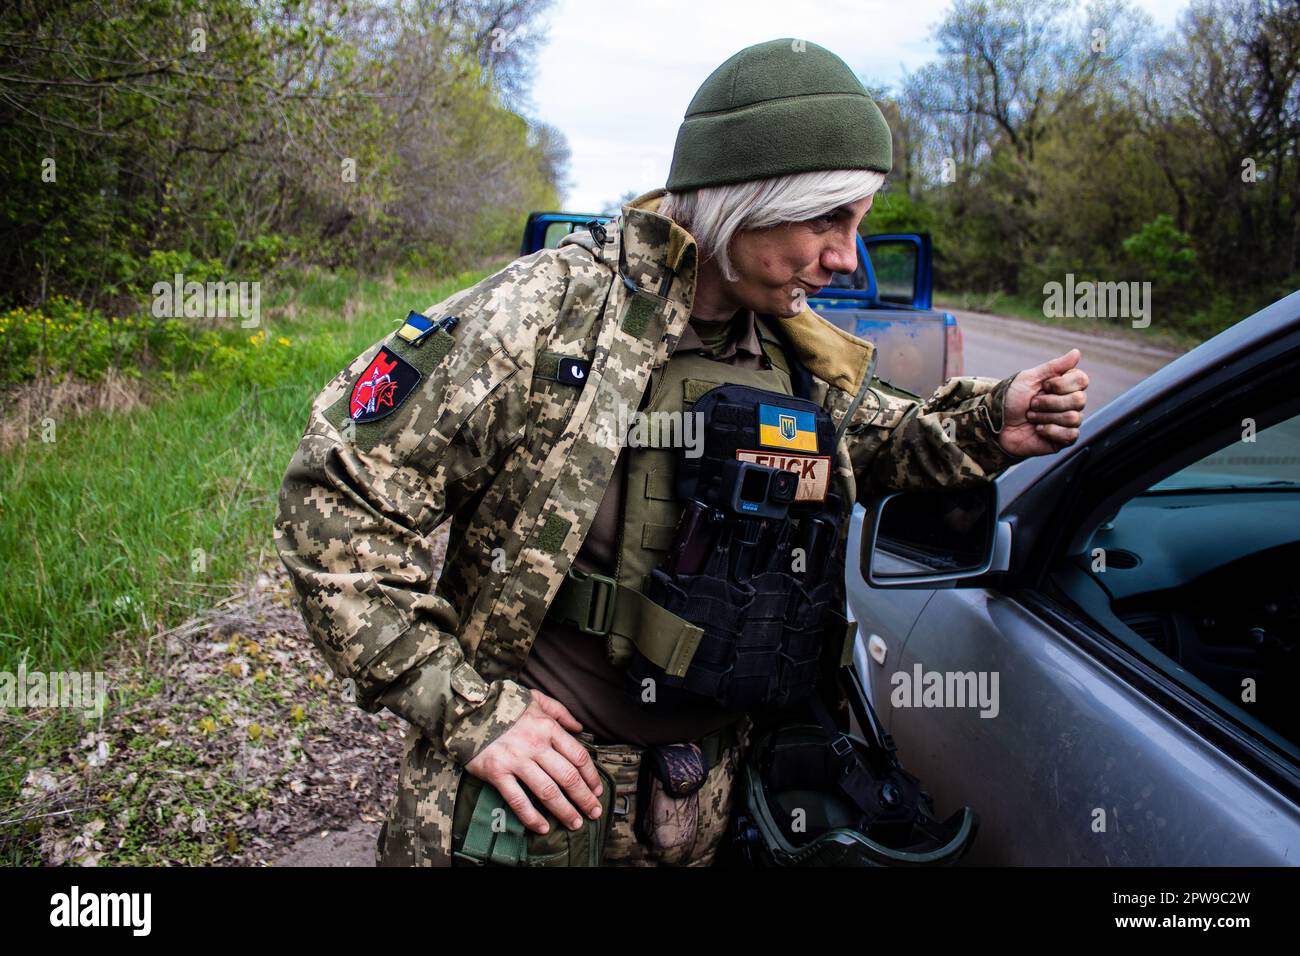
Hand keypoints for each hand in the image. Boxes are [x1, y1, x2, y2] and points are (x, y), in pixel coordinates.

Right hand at [464, 690, 603, 834]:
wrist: (468, 710)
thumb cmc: (505, 705)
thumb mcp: (536, 699)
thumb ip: (560, 711)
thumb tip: (579, 727)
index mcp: (547, 727)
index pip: (578, 756)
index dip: (591, 776)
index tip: (597, 790)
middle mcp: (535, 745)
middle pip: (567, 777)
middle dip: (584, 798)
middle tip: (593, 812)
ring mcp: (516, 760)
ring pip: (547, 791)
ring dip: (564, 810)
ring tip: (575, 823)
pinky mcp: (497, 773)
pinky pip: (517, 799)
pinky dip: (531, 816)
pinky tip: (542, 827)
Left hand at [998, 349, 1088, 456]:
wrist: (996, 423)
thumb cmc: (1011, 399)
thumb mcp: (1029, 378)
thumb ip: (1054, 366)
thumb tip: (1077, 352)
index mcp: (1064, 385)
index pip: (1082, 380)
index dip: (1061, 384)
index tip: (1044, 386)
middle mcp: (1070, 403)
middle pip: (1079, 400)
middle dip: (1050, 402)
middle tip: (1032, 404)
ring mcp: (1067, 422)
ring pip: (1074, 418)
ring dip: (1046, 417)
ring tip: (1031, 417)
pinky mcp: (1062, 439)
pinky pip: (1071, 435)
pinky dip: (1051, 431)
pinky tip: (1038, 430)